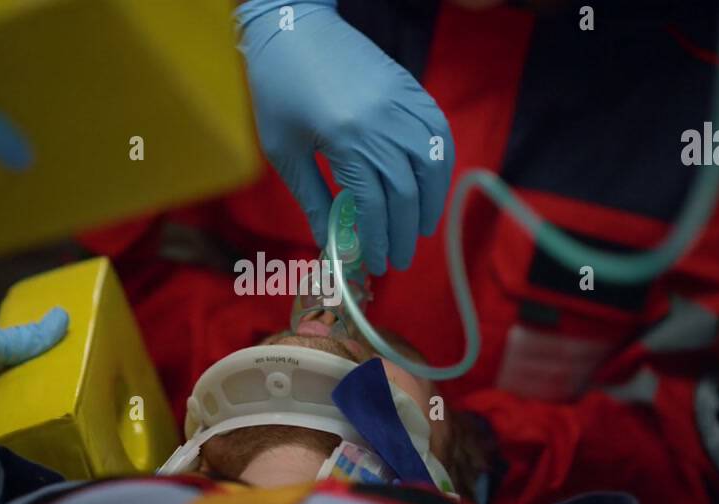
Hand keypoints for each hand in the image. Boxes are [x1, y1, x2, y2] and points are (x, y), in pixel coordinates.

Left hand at [0, 308, 68, 486]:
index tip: (66, 424)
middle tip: (63, 457)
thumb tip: (64, 315)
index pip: (11, 410)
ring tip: (45, 480)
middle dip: (25, 449)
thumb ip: (26, 341)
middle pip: (1, 440)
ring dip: (8, 472)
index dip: (35, 416)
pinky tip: (11, 493)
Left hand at [237, 0, 454, 272]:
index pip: (373, 202)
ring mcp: (399, 101)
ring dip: (430, 202)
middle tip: (400, 259)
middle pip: (406, 190)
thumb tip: (329, 241)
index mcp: (345, 137)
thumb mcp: (284, 150)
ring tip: (420, 229)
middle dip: (404, 231)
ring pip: (432, 163)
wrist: (291, 26)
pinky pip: (437, 130)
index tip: (379, 262)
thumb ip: (312, 197)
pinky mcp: (408, 87)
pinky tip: (432, 185)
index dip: (378, 237)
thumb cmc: (277, 89)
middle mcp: (380, 120)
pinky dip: (441, 162)